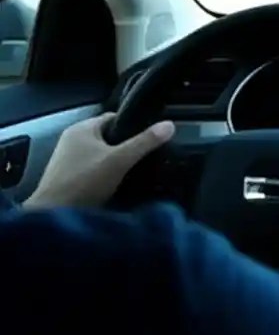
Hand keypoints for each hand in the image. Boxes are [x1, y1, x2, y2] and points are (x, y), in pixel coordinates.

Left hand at [24, 113, 174, 208]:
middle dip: (126, 147)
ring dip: (115, 163)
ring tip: (134, 172)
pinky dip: (105, 174)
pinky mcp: (67, 178)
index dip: (134, 126)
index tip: (150, 138)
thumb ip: (144, 142)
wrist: (52, 216)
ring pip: (101, 155)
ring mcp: (67, 160)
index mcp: (81, 128)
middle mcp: (71, 140)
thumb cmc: (84, 182)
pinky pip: (93, 169)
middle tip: (146, 158)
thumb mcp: (119, 160)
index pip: (114, 118)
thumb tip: (170, 125)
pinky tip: (117, 185)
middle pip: (108, 137)